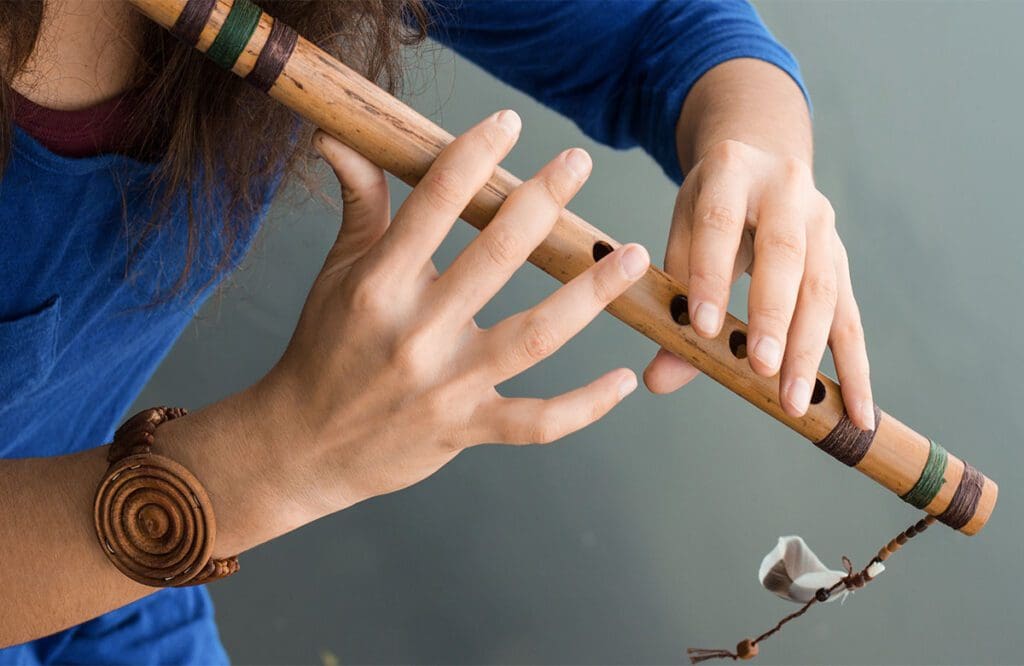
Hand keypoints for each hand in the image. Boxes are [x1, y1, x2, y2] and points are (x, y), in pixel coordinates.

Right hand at [262, 111, 649, 516]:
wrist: (303, 446)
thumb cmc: (324, 349)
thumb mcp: (336, 273)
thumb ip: (358, 205)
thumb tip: (340, 136)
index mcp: (379, 284)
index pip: (435, 201)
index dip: (476, 154)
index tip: (509, 123)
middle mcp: (415, 332)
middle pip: (497, 256)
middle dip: (543, 202)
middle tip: (578, 162)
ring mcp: (446, 386)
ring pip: (537, 335)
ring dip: (592, 294)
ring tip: (634, 256)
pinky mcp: (466, 429)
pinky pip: (539, 422)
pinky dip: (586, 407)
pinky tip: (624, 380)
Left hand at [644, 139, 873, 429]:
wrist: (763, 161)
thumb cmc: (709, 206)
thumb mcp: (682, 232)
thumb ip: (672, 299)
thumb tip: (658, 379)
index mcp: (733, 172)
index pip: (721, 225)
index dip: (712, 276)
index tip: (701, 327)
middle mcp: (786, 192)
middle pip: (784, 257)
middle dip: (774, 318)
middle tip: (761, 371)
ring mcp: (823, 225)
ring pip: (822, 290)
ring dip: (809, 351)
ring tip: (793, 403)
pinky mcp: (841, 261)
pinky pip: (850, 317)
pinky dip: (854, 369)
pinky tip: (857, 412)